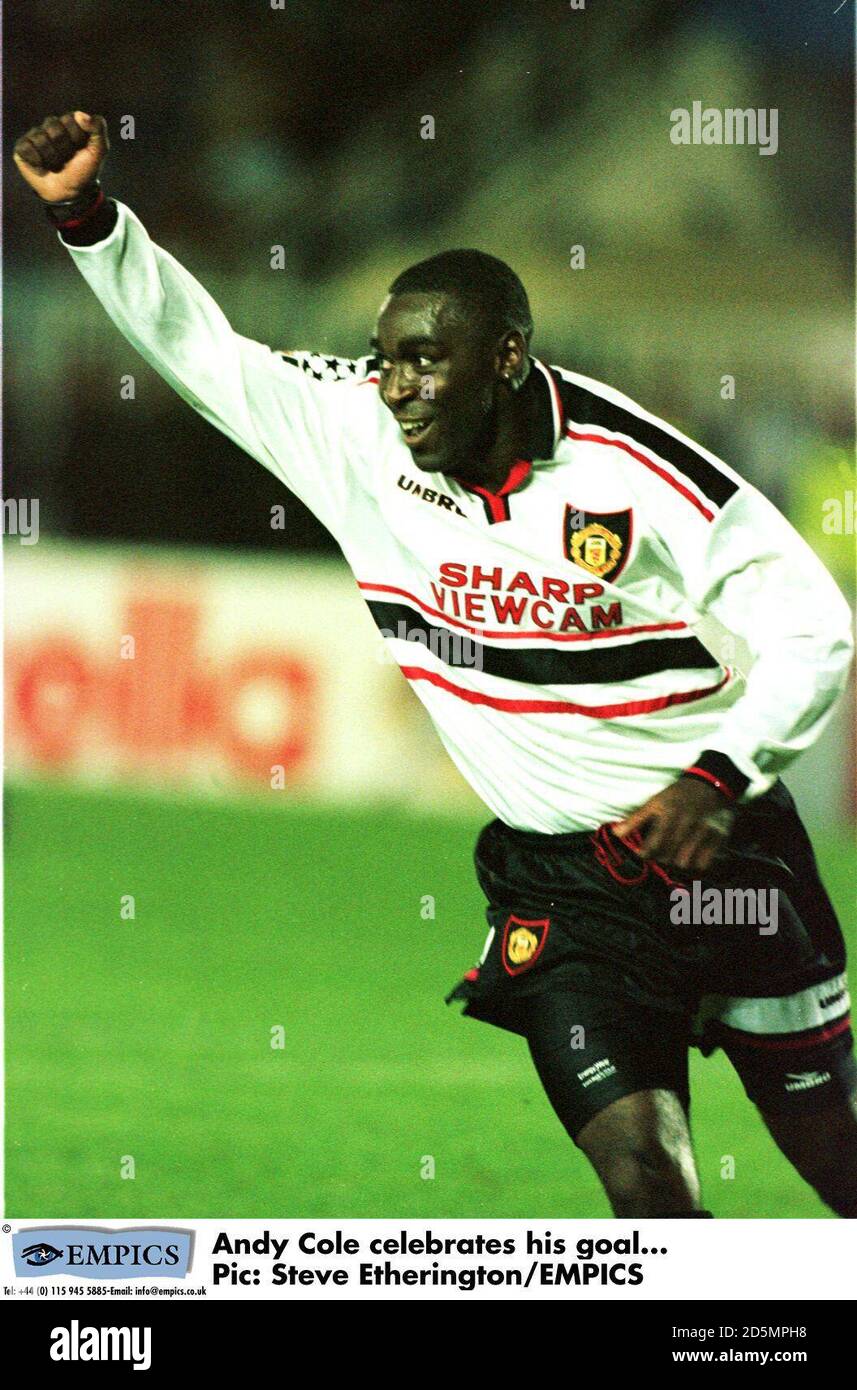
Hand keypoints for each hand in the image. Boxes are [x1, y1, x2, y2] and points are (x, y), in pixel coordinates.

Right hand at [13, 111, 107, 203]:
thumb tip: (80, 115)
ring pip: (41, 138)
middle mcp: (51, 126)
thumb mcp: (99, 151)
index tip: (81, 150)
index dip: (77, 137)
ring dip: (52, 157)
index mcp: (69, 123)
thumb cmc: (84, 172)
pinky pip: (27, 147)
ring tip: (56, 165)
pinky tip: (42, 167)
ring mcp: (36, 136)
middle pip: (53, 127)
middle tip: (67, 160)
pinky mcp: (23, 148)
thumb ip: (98, 129)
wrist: (70, 194)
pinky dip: (37, 160)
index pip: (70, 119)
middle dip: (64, 148)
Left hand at [614, 778, 734, 872]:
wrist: (711, 784)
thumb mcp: (655, 801)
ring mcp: (703, 832)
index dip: (645, 854)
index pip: (653, 845)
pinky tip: (690, 856)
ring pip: (684, 862)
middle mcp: (686, 824)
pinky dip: (695, 864)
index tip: (642, 853)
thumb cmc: (678, 794)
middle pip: (667, 856)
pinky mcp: (717, 838)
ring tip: (673, 856)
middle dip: (659, 858)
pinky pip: (702, 863)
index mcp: (668, 814)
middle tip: (657, 854)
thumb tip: (615, 834)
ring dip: (675, 862)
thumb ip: (636, 819)